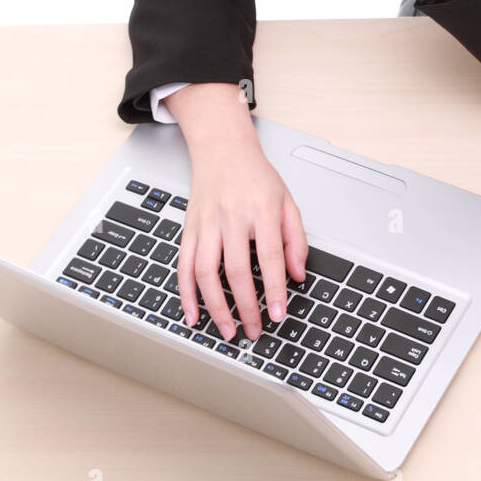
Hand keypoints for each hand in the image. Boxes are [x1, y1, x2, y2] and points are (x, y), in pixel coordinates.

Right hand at [176, 136, 307, 343]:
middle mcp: (231, 217)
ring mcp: (206, 223)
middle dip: (245, 307)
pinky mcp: (189, 228)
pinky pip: (183, 265)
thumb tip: (297, 275)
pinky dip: (185, 293)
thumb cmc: (256, 176)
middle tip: (254, 331)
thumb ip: (295, 239)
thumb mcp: (287, 201)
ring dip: (215, 307)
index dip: (273, 290)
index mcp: (262, 210)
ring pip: (205, 271)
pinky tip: (192, 314)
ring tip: (227, 330)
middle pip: (235, 270)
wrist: (222, 149)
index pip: (269, 257)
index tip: (278, 314)